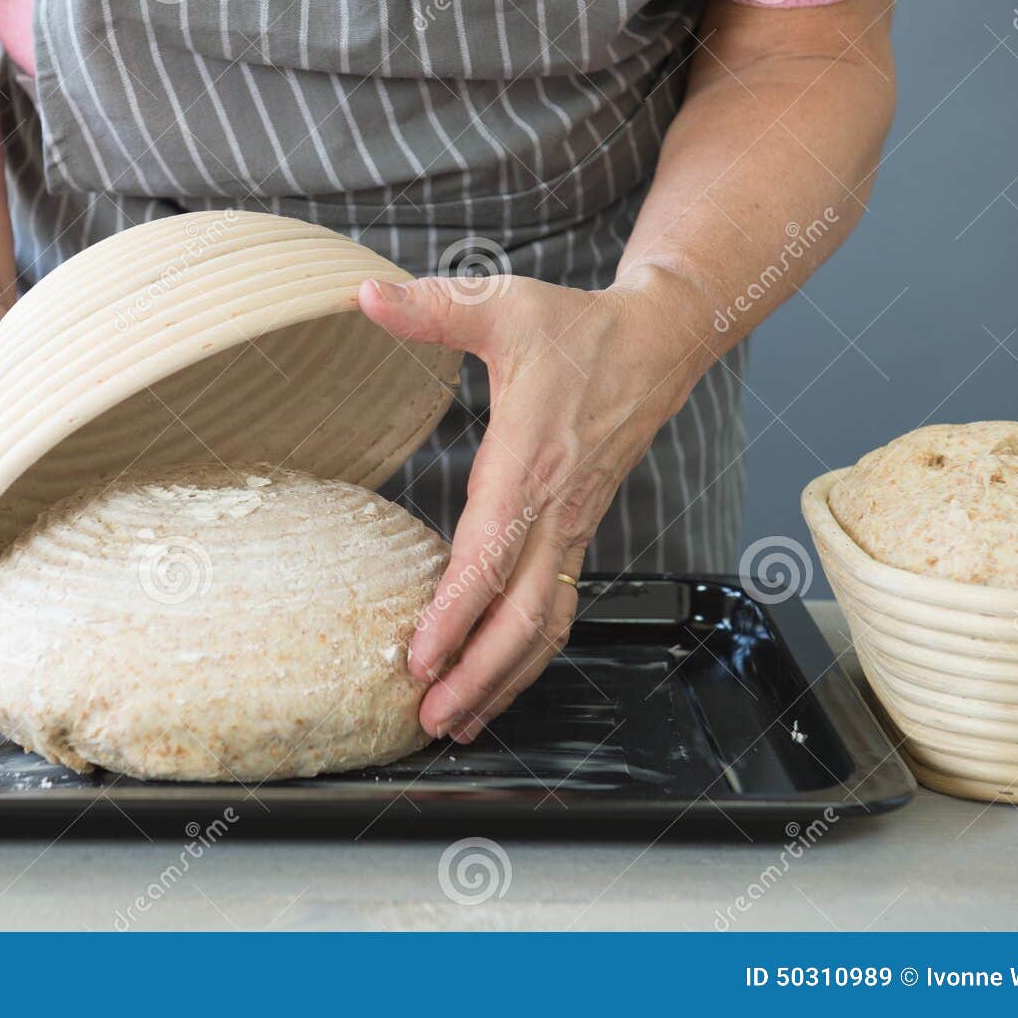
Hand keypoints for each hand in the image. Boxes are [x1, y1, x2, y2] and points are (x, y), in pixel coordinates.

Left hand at [358, 267, 707, 742]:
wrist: (658, 342)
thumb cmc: (575, 327)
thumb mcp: (502, 303)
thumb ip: (431, 306)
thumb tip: (360, 293)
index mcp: (530, 460)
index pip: (491, 554)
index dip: (454, 613)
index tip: (418, 659)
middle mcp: (556, 507)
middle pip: (524, 615)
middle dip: (477, 674)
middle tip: (428, 719)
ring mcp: (572, 528)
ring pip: (546, 625)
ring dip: (502, 680)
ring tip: (455, 724)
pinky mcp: (576, 533)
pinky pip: (556, 609)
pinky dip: (526, 657)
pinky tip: (494, 683)